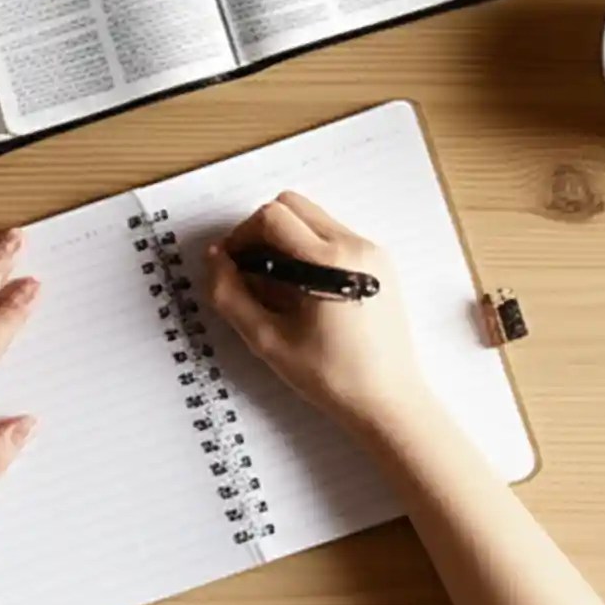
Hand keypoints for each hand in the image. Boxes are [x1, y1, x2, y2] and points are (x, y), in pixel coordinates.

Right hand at [206, 192, 427, 425]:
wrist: (388, 399)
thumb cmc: (332, 377)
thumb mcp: (267, 340)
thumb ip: (231, 295)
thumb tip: (216, 259)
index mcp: (331, 262)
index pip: (273, 216)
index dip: (242, 235)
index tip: (231, 263)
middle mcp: (356, 246)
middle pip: (293, 205)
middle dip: (262, 230)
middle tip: (249, 269)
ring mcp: (373, 252)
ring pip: (314, 218)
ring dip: (286, 239)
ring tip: (277, 286)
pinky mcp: (380, 263)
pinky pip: (335, 236)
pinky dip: (310, 249)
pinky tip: (303, 290)